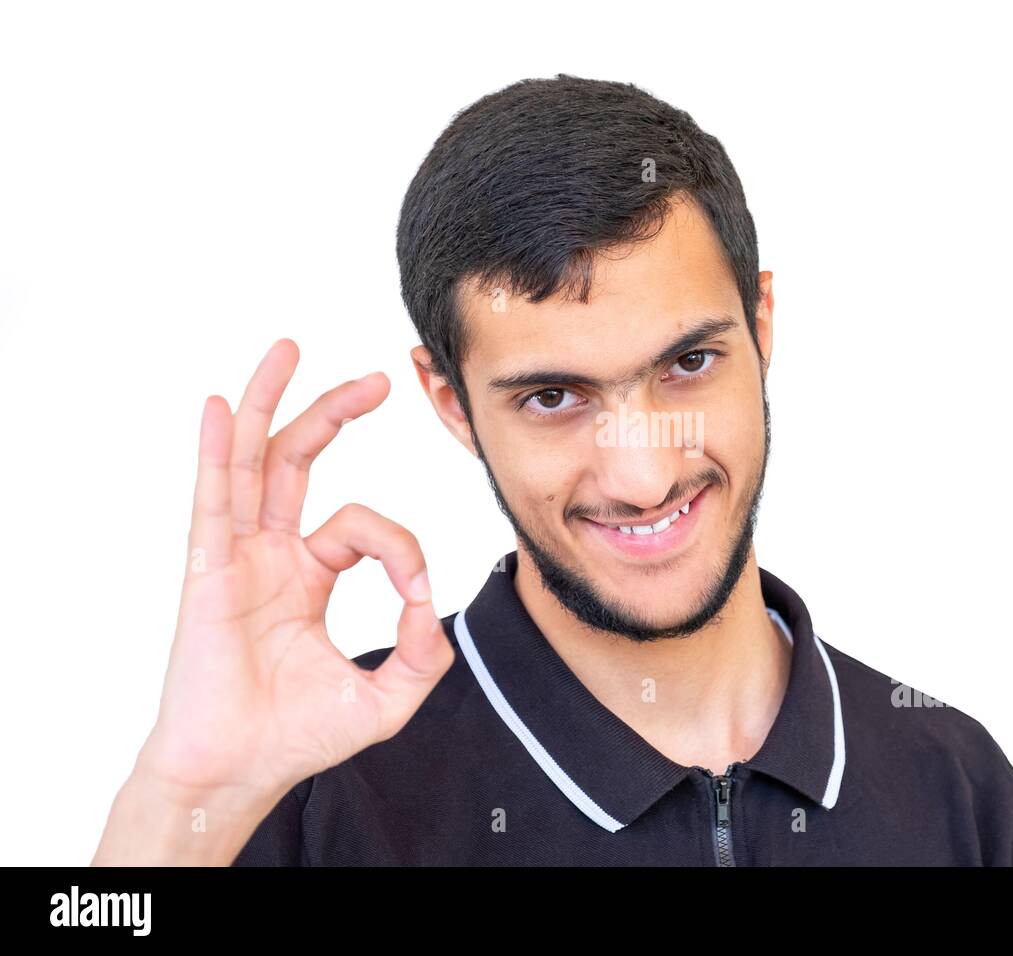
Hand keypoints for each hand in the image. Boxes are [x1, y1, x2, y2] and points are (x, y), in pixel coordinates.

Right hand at [134, 338, 454, 808]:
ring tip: (289, 347)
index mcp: (307, 576)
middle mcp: (271, 555)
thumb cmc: (299, 737)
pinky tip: (222, 406)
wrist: (240, 771)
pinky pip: (214, 499)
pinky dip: (218, 450)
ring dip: (271, 402)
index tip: (416, 588)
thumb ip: (422, 653)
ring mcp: (237, 556)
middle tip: (378, 377)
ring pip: (255, 462)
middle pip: (297, 462)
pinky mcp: (210, 570)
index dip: (401, 548)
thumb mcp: (386, 697)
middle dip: (334, 412)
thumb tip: (434, 603)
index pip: (363, 525)